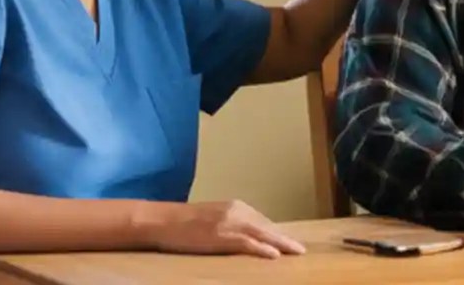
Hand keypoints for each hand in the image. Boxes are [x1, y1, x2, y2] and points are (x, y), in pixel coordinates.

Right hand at [136, 200, 305, 258]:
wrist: (161, 220)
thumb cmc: (183, 224)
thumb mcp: (212, 219)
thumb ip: (230, 224)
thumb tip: (246, 237)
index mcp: (234, 207)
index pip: (263, 222)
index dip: (278, 234)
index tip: (291, 244)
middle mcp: (235, 211)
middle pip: (267, 227)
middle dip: (284, 239)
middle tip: (301, 250)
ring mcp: (228, 222)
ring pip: (262, 233)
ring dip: (281, 244)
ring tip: (297, 252)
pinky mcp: (220, 235)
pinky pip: (246, 242)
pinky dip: (261, 248)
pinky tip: (274, 255)